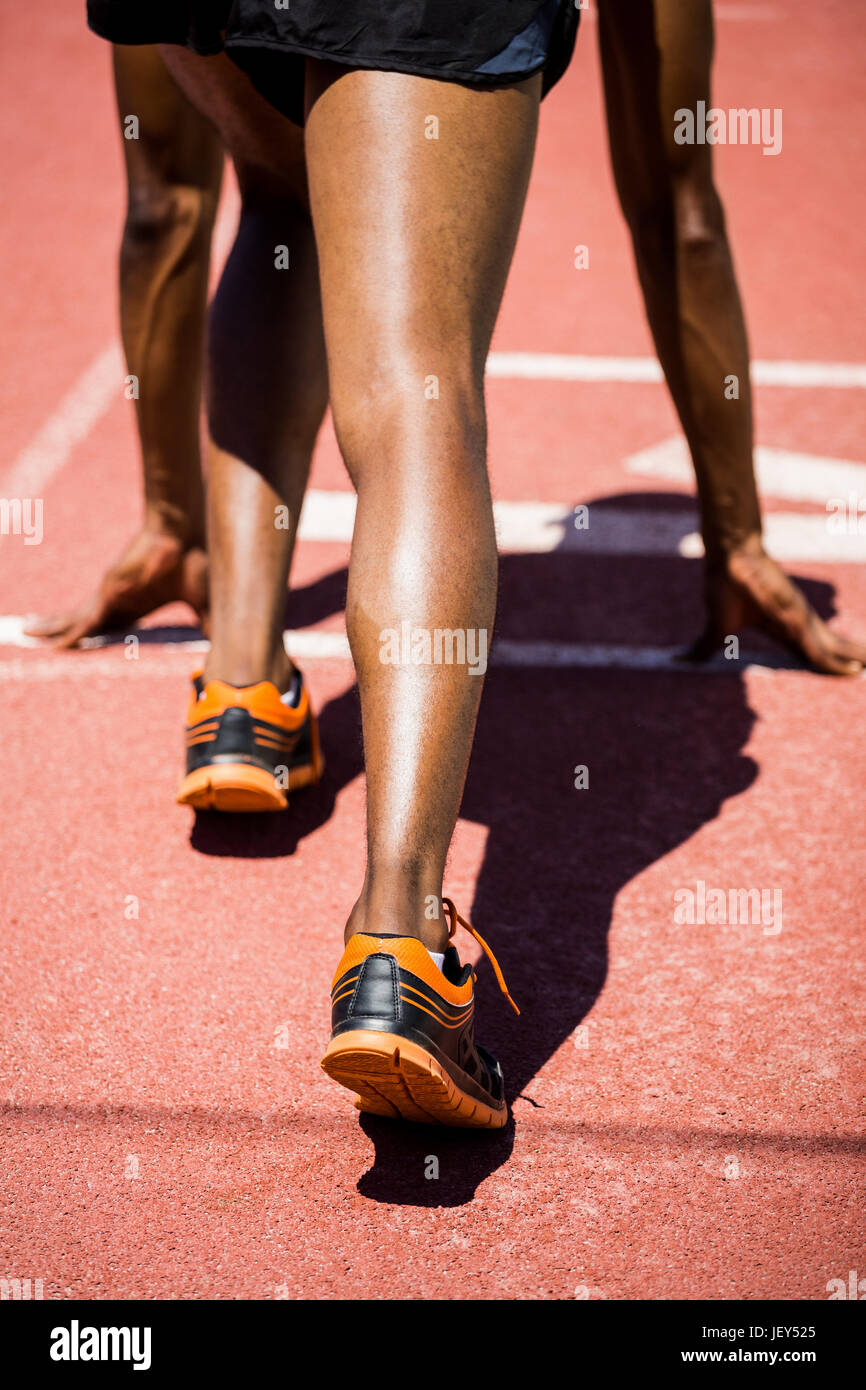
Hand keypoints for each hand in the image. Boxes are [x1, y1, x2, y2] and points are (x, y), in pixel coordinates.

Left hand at [24, 526, 208, 648]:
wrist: (183, 534)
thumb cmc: (194, 562)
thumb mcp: (203, 605)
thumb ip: (209, 627)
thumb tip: (224, 649)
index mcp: (139, 604)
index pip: (113, 627)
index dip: (97, 639)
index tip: (85, 649)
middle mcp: (120, 601)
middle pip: (87, 624)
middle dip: (64, 633)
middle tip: (41, 643)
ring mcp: (112, 596)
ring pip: (77, 621)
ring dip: (53, 631)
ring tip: (26, 635)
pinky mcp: (109, 594)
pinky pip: (85, 622)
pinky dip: (69, 635)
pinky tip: (55, 646)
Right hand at [683, 542, 865, 675]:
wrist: (731, 557)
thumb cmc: (724, 587)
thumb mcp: (715, 628)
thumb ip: (703, 648)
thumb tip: (679, 661)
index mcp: (785, 629)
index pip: (814, 653)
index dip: (833, 664)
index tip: (853, 672)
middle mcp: (800, 624)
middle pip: (833, 650)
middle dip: (854, 660)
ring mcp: (802, 621)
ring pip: (836, 650)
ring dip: (857, 660)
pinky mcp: (797, 620)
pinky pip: (821, 650)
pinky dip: (839, 663)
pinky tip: (857, 669)